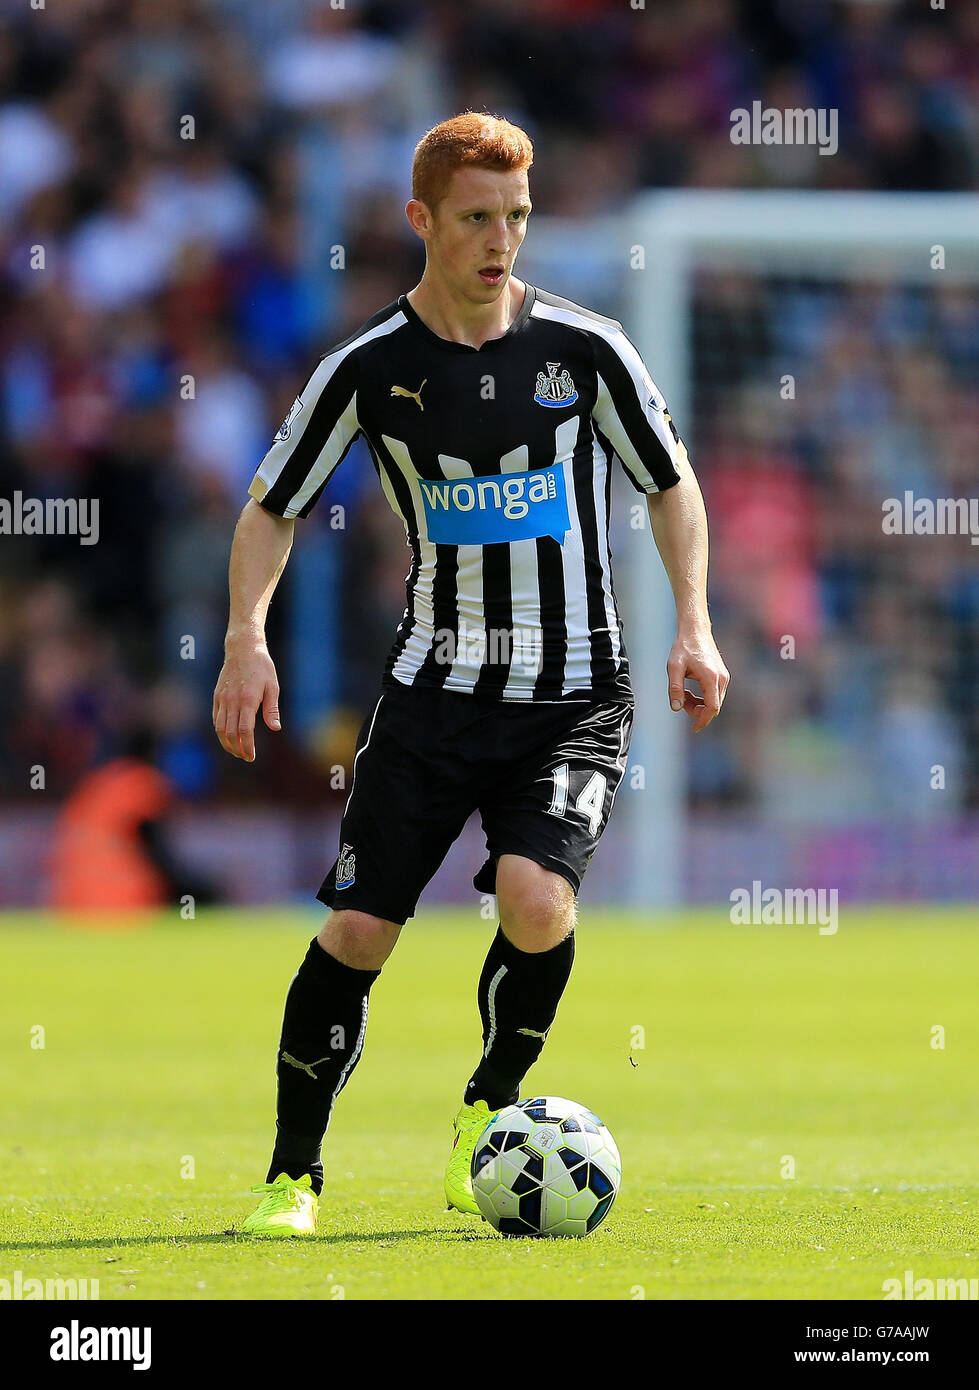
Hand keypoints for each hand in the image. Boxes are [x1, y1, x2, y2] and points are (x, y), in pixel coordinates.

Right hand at [212, 637, 280, 761]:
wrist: (243, 649)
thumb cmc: (262, 667)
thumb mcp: (273, 686)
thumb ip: (272, 709)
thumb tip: (275, 728)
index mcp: (248, 699)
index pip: (244, 730)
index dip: (247, 746)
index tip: (251, 756)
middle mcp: (232, 700)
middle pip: (230, 733)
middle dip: (237, 749)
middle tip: (246, 757)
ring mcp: (222, 698)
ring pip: (219, 728)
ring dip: (226, 743)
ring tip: (236, 751)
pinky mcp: (217, 696)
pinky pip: (216, 718)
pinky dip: (220, 731)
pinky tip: (227, 737)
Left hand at [666, 627, 729, 733]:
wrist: (695, 630)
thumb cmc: (683, 647)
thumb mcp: (673, 667)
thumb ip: (674, 688)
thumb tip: (676, 708)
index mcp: (711, 678)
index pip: (712, 708)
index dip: (703, 720)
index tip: (694, 728)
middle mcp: (721, 678)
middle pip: (713, 707)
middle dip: (697, 711)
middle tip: (680, 702)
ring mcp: (724, 676)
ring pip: (714, 701)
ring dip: (699, 704)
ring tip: (682, 693)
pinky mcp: (722, 675)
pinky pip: (714, 694)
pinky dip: (702, 697)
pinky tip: (689, 690)